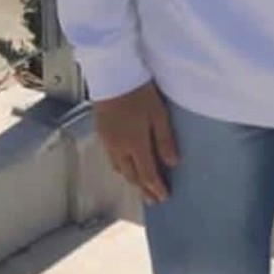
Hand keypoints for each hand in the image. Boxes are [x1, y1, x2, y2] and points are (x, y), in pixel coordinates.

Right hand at [93, 81, 178, 202]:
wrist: (112, 75)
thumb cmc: (139, 92)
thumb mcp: (159, 114)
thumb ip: (165, 140)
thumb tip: (172, 163)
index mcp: (135, 144)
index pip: (147, 174)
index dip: (156, 188)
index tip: (163, 198)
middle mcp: (119, 148)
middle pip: (131, 175)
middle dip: (143, 189)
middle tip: (152, 199)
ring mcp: (108, 141)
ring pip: (119, 168)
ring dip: (131, 180)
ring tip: (140, 186)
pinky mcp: (102, 132)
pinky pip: (111, 158)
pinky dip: (121, 167)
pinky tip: (125, 165)